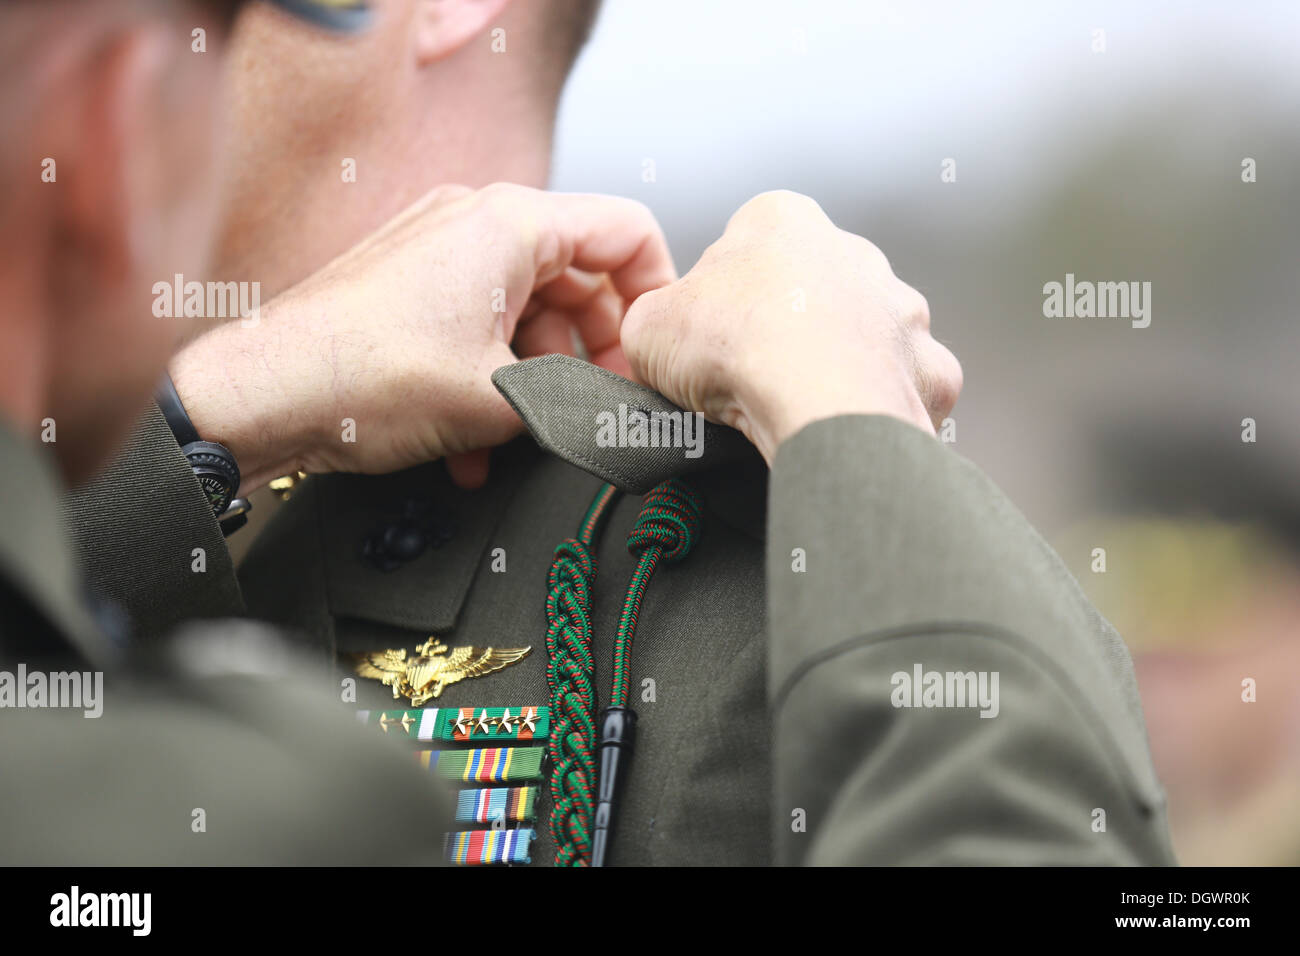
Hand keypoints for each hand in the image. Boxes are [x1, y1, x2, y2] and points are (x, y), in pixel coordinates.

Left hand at [170, 183, 674, 489]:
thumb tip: (618, 417)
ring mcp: (439, 250)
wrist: (258, 397)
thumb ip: (577, 401)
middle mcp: (475, 221)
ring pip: (529, 310)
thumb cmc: (360, 378)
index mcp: (511, 223)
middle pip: (580, 277)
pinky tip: (478, 443)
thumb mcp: (498, 401)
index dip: (656, 297)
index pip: (628, 233)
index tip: (653, 355)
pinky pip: (482, 323)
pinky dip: (492, 378)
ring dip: (536, 380)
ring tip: (524, 439)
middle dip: (593, 352)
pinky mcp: (411, 285)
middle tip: (599, 405)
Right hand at [620, 190, 961, 463]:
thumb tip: (659, 340)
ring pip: (863, 340)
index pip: (744, 249)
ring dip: (835, 368)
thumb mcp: (649, 326)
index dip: (718, 302)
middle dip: (783, 333)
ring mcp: (899, 310)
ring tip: (797, 408)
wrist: (818, 401)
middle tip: (750, 378)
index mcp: (783, 221)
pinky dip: (878, 409)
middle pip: (809, 294)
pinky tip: (847, 428)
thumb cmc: (741, 347)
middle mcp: (852, 253)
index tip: (707, 342)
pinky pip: (902, 389)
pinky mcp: (930, 368)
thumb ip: (653, 321)